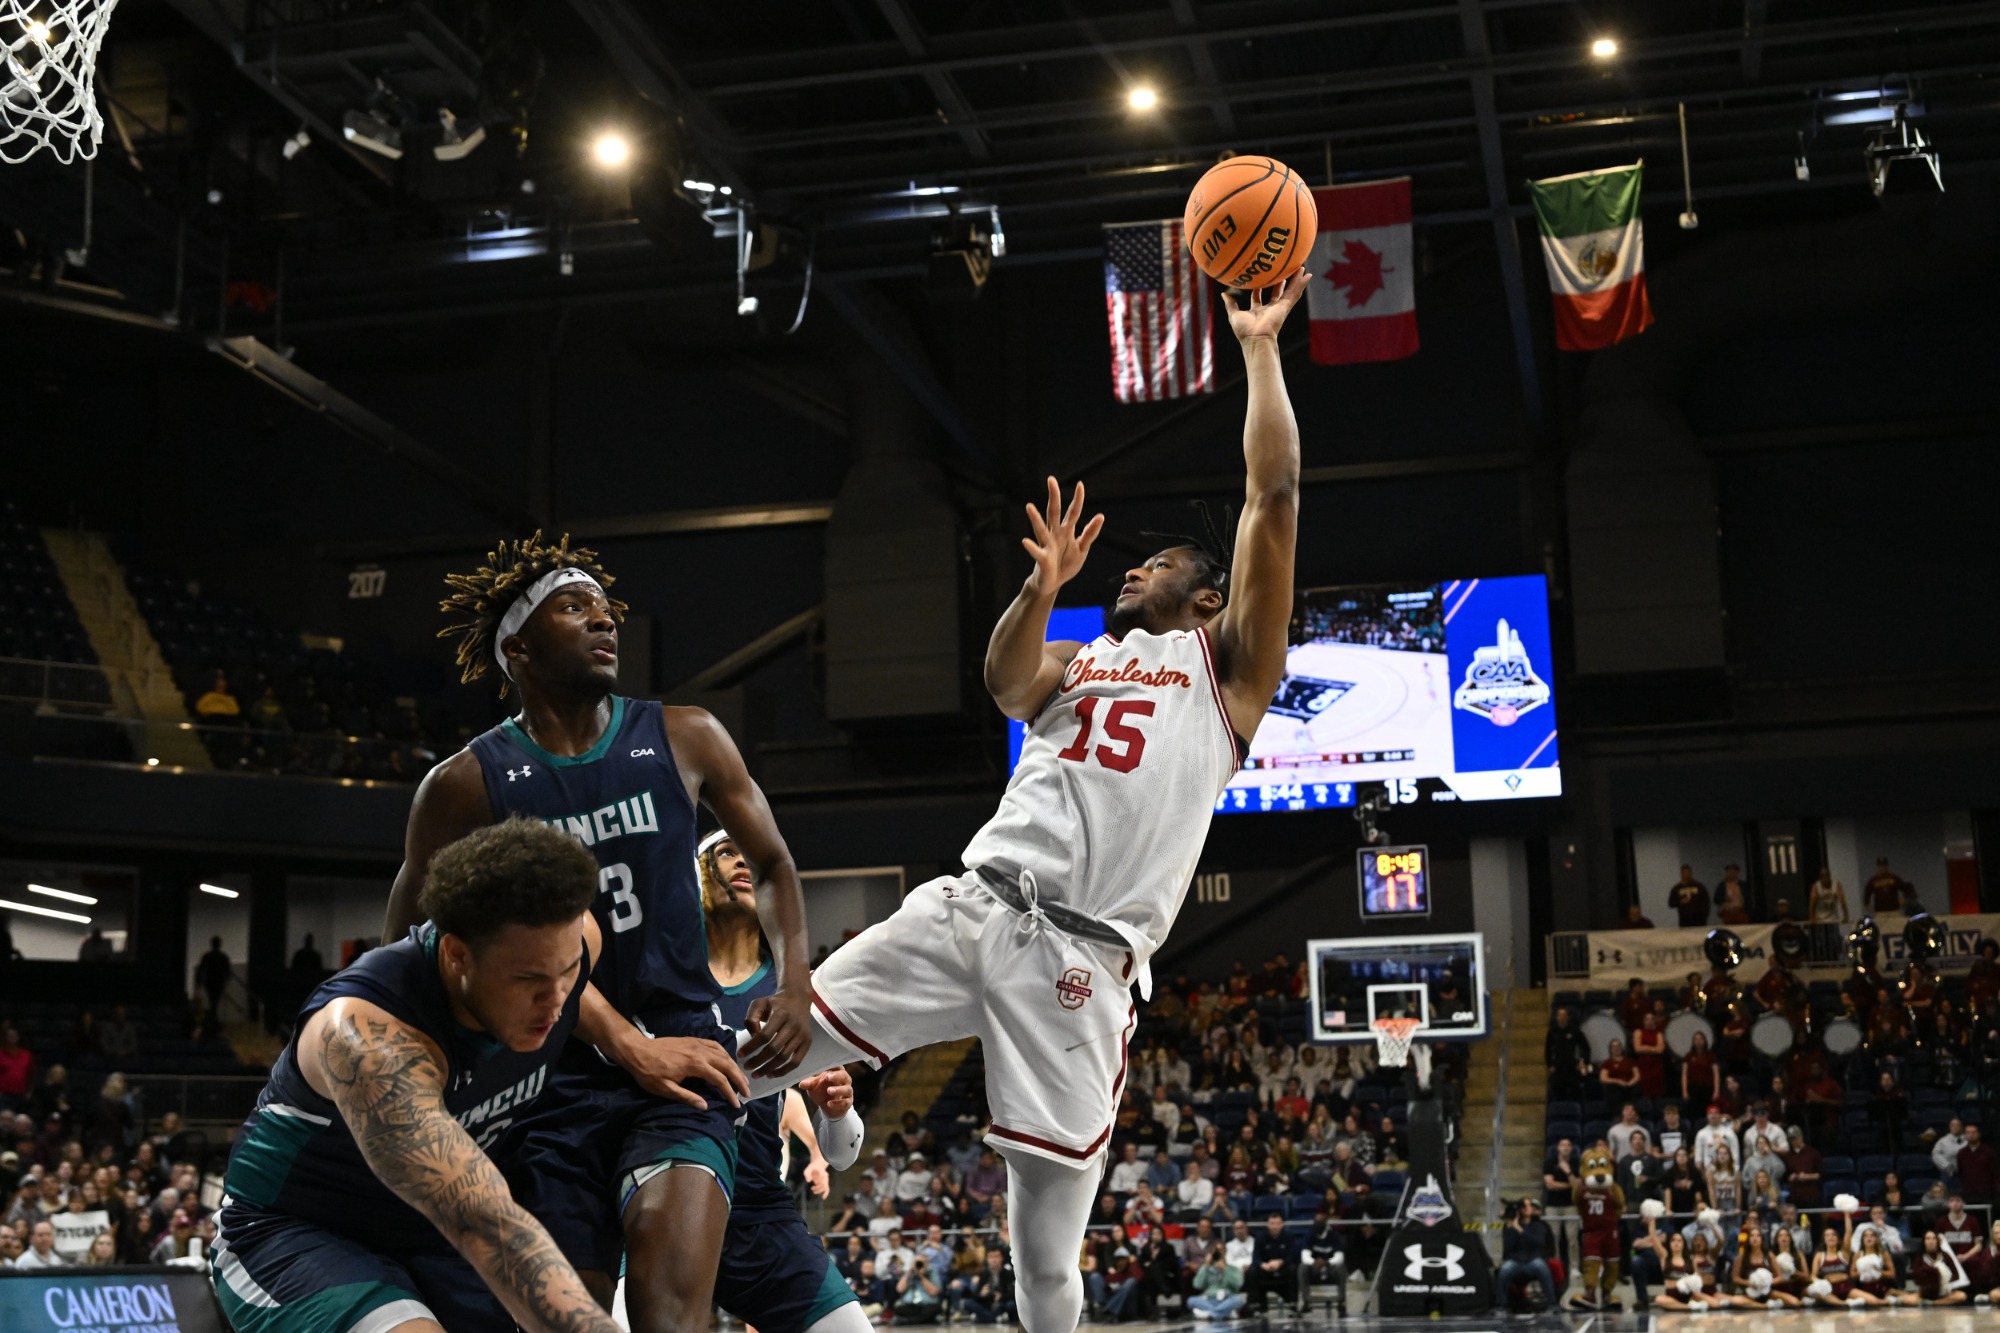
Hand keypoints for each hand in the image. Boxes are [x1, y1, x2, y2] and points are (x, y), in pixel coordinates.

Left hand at [612, 1033, 747, 1107]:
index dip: (730, 1093)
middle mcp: (701, 1052)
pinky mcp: (694, 1040)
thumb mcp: (665, 1089)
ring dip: (734, 1066)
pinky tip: (727, 1060)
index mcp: (695, 1065)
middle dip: (739, 1079)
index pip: (720, 1080)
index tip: (737, 1105)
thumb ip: (686, 1097)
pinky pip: (715, 1045)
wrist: (638, 1050)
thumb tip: (705, 1106)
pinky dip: (725, 1053)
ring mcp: (698, 1044)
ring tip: (741, 1078)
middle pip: (727, 1065)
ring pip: (724, 1054)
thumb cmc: (649, 1073)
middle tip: (747, 1092)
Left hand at [742, 982, 813, 1078]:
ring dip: (768, 1069)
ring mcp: (802, 1035)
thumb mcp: (759, 1003)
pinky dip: (783, 1071)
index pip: (764, 1035)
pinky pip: (796, 1062)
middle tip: (747, 1067)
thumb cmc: (775, 1003)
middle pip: (774, 1049)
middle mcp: (793, 1025)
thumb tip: (753, 1038)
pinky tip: (771, 1074)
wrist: (798, 998)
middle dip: (758, 1061)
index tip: (740, 1055)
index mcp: (780, 1014)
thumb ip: (751, 1018)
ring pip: (784, 1058)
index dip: (751, 1047)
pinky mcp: (807, 1042)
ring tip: (756, 1074)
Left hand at [801, 1066, 854, 1117]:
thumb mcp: (814, 1086)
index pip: (837, 1065)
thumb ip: (809, 1084)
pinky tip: (829, 1103)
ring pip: (847, 1089)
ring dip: (838, 1090)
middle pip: (844, 1076)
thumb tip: (801, 1084)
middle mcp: (845, 1080)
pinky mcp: (848, 1102)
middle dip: (836, 1076)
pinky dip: (837, 1103)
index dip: (833, 1064)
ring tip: (829, 1090)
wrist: (828, 1106)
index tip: (827, 1064)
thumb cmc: (822, 1090)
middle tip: (827, 1077)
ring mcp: (847, 1091)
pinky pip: (845, 1102)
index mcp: (836, 1072)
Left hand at [805, 1156, 830, 1197]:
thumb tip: (808, 1181)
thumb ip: (807, 1174)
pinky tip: (813, 1188)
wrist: (817, 1164)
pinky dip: (818, 1189)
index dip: (825, 1192)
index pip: (825, 1184)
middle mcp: (825, 1178)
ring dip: (818, 1189)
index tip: (823, 1197)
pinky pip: (822, 1187)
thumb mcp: (808, 1169)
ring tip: (812, 1189)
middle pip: (824, 1187)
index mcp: (823, 1174)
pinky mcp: (823, 1181)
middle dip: (818, 1189)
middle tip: (813, 1190)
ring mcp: (824, 1180)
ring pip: (823, 1187)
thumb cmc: (812, 1167)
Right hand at [1020, 476, 1103, 597]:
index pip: (1073, 512)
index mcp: (1066, 531)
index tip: (1080, 484)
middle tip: (1051, 479)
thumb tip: (1100, 516)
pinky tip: (1025, 541)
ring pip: (1041, 529)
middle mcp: (1055, 534)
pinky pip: (1037, 552)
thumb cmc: (1066, 564)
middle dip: (1053, 497)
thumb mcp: (1082, 549)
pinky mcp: (1042, 559)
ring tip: (1029, 507)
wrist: (1052, 583)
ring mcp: (1047, 545)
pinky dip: (1031, 547)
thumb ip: (1090, 533)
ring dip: (1035, 519)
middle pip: (1054, 512)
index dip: (1077, 499)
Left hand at [1221, 272, 1311, 343]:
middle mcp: (1269, 309)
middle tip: (1281, 269)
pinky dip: (1301, 284)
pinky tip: (1307, 275)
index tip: (1259, 277)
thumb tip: (1224, 294)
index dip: (1259, 286)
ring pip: (1288, 290)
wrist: (1256, 338)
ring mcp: (1279, 307)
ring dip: (1294, 279)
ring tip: (1299, 267)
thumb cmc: (1245, 331)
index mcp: (1257, 311)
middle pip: (1276, 292)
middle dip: (1279, 281)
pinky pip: (1295, 293)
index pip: (1258, 296)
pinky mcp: (1285, 306)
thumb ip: (1230, 304)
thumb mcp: (1234, 314)